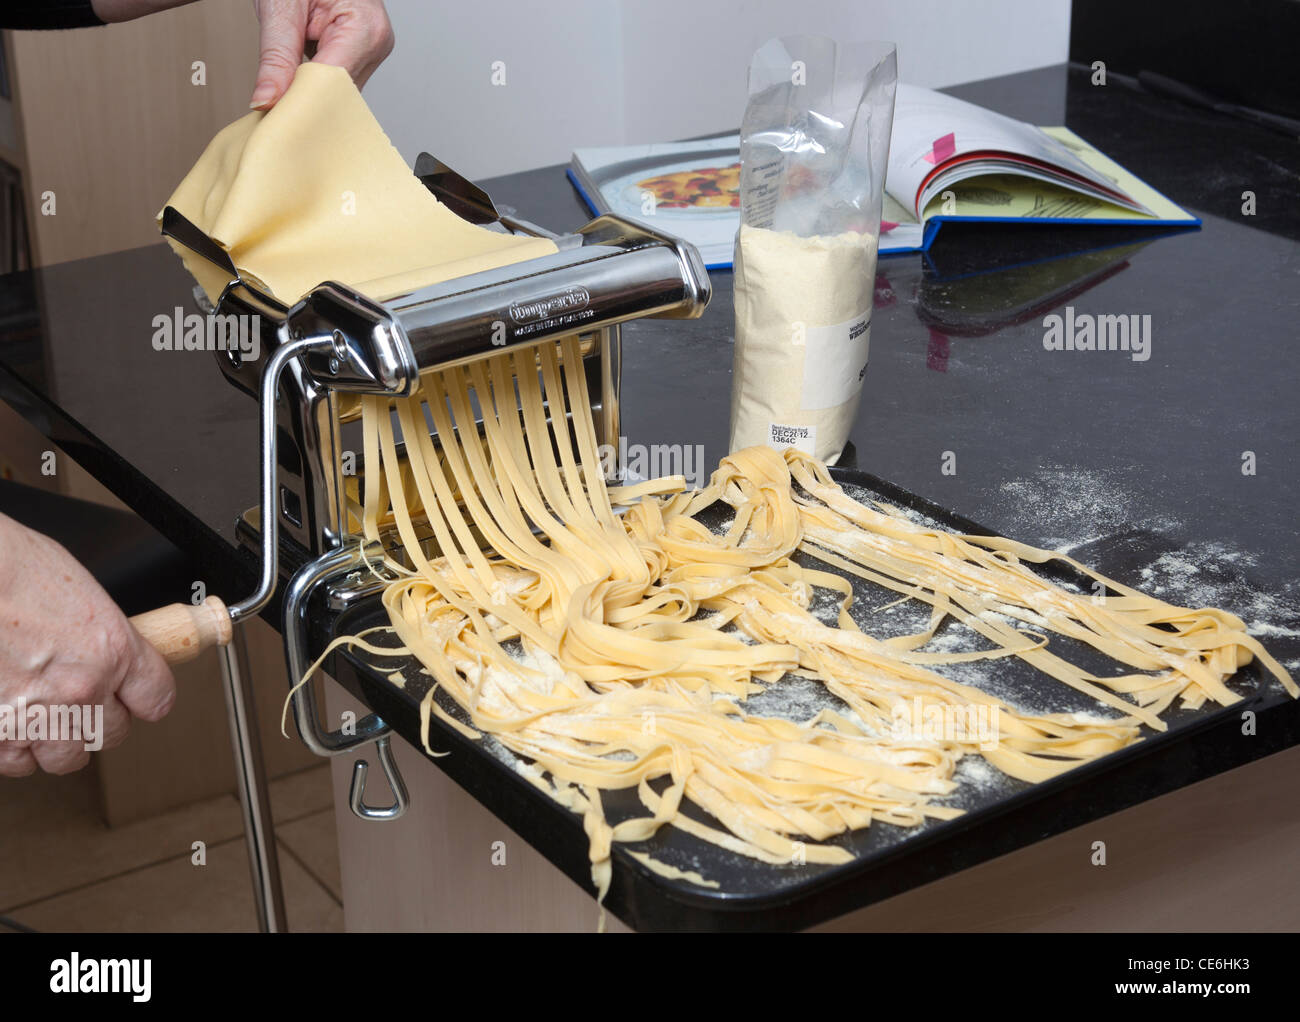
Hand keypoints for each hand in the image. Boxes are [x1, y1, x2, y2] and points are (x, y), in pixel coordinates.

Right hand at [0, 514, 175, 775]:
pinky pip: (15, 761)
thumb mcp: (77, 589)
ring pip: (66, 757)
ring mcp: (35, 716)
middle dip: (101, 718)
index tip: (137, 698)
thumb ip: (99, 632)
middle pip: (113, 732)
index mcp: (113, 649)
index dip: (145, 697)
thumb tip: (108, 650)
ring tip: (44, 717)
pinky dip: (13, 748)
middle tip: (81, 701)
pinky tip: (9, 722)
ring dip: (58, 741)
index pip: (156, 697)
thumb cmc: (9, 566)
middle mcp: (80, 689)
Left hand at [251, 0, 393, 108]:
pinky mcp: (359, 55)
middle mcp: (375, 43)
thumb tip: (267, 100)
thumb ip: (275, 57)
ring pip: (337, 93)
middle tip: (270, 105)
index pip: (334, 83)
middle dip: (305, 99)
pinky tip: (297, 78)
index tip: (274, 115)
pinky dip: (313, 84)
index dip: (303, 101)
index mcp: (366, 28)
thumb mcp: (282, 7)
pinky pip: (336, 83)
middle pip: (338, 94)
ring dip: (308, 91)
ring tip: (284, 82)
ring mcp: (370, 51)